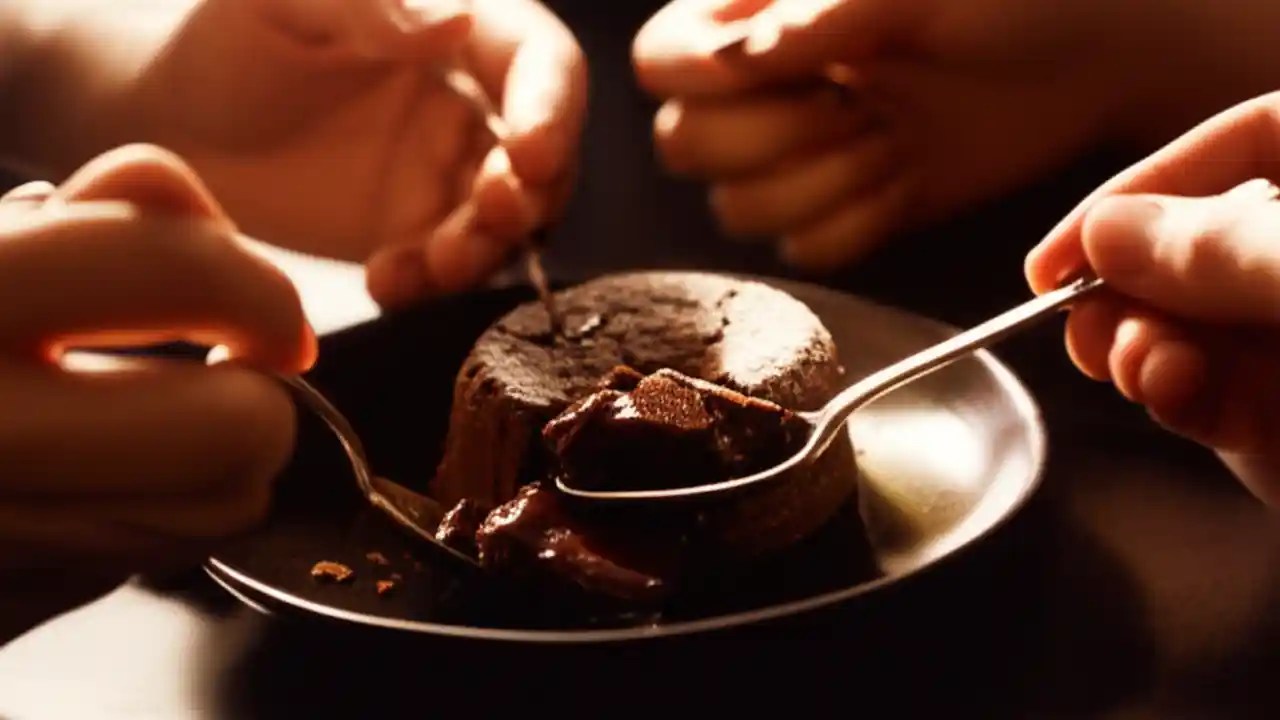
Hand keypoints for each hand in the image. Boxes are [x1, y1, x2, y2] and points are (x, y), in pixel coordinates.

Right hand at [0, 145, 312, 637]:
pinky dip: (149, 522)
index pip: (175, 272)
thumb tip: (206, 223)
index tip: (275, 320)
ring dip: (219, 472)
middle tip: (234, 384)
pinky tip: (86, 485)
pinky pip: (142, 564)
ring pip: (215, 518)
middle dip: (262, 407)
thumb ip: (92, 216)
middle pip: (238, 433)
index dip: (261, 291)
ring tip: (149, 433)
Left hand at [12, 0, 585, 306]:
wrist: (173, 117)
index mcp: (461, 30)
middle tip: (491, 218)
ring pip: (505, 223)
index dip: (553, 109)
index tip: (531, 154)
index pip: (540, 64)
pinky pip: (445, 268)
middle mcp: (469, 104)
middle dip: (529, 195)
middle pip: (542, 156)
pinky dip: (430, 283)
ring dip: (487, 248)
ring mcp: (443, 174)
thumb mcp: (288, 1)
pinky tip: (387, 282)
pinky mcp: (412, 232)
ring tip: (436, 265)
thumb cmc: (228, 35)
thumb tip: (461, 25)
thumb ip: (370, 6)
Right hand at [633, 0, 1250, 268]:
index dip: (699, 77)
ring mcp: (808, 149)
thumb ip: (820, 18)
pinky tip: (903, 179)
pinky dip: (855, 225)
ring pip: (740, 210)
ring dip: (821, 183)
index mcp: (761, 11)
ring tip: (890, 136)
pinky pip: (806, 251)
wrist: (1103, 50)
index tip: (787, 69)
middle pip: (683, 146)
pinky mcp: (851, 203)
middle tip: (856, 101)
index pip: (660, 58)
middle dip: (772, 138)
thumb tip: (734, 57)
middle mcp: (769, 84)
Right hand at [1025, 91, 1279, 506]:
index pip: (1245, 143)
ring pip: (1200, 330)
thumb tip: (1108, 234)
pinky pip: (1224, 404)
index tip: (1064, 250)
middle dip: (1135, 285)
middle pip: (1202, 247)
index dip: (1147, 185)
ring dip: (1147, 349)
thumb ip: (1223, 246)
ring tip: (1142, 366)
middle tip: (1087, 315)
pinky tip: (1171, 395)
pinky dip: (1184, 401)